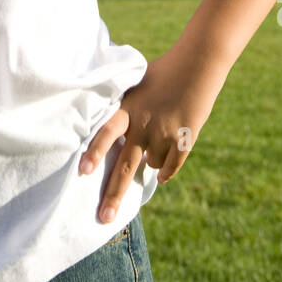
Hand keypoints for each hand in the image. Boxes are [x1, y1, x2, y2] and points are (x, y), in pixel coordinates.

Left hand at [78, 54, 201, 223]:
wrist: (198, 64)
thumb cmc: (163, 71)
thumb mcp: (137, 85)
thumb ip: (125, 109)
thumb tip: (114, 135)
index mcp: (129, 107)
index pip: (107, 132)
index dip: (94, 152)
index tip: (82, 171)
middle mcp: (145, 124)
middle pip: (125, 165)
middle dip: (112, 195)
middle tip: (103, 218)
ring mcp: (165, 133)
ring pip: (151, 165)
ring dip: (149, 163)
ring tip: (152, 147)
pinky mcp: (185, 138)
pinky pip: (171, 166)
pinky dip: (166, 172)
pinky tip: (160, 175)